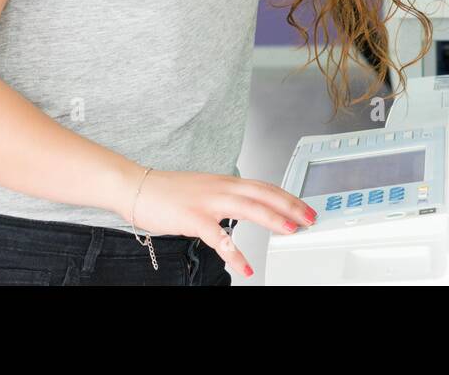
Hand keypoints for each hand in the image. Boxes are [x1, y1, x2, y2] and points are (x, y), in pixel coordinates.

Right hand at [124, 168, 315, 278]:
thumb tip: (247, 206)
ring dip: (272, 219)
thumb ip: (227, 197)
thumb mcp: (206, 189)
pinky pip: (219, 238)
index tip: (305, 206)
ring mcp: (208, 202)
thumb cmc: (170, 192)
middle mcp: (222, 188)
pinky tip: (246, 266)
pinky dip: (235, 253)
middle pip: (264, 194)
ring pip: (248, 209)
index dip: (288, 196)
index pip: (265, 187)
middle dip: (290, 206)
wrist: (138, 187)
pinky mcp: (193, 219)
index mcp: (226, 182)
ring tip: (289, 231)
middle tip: (309, 218)